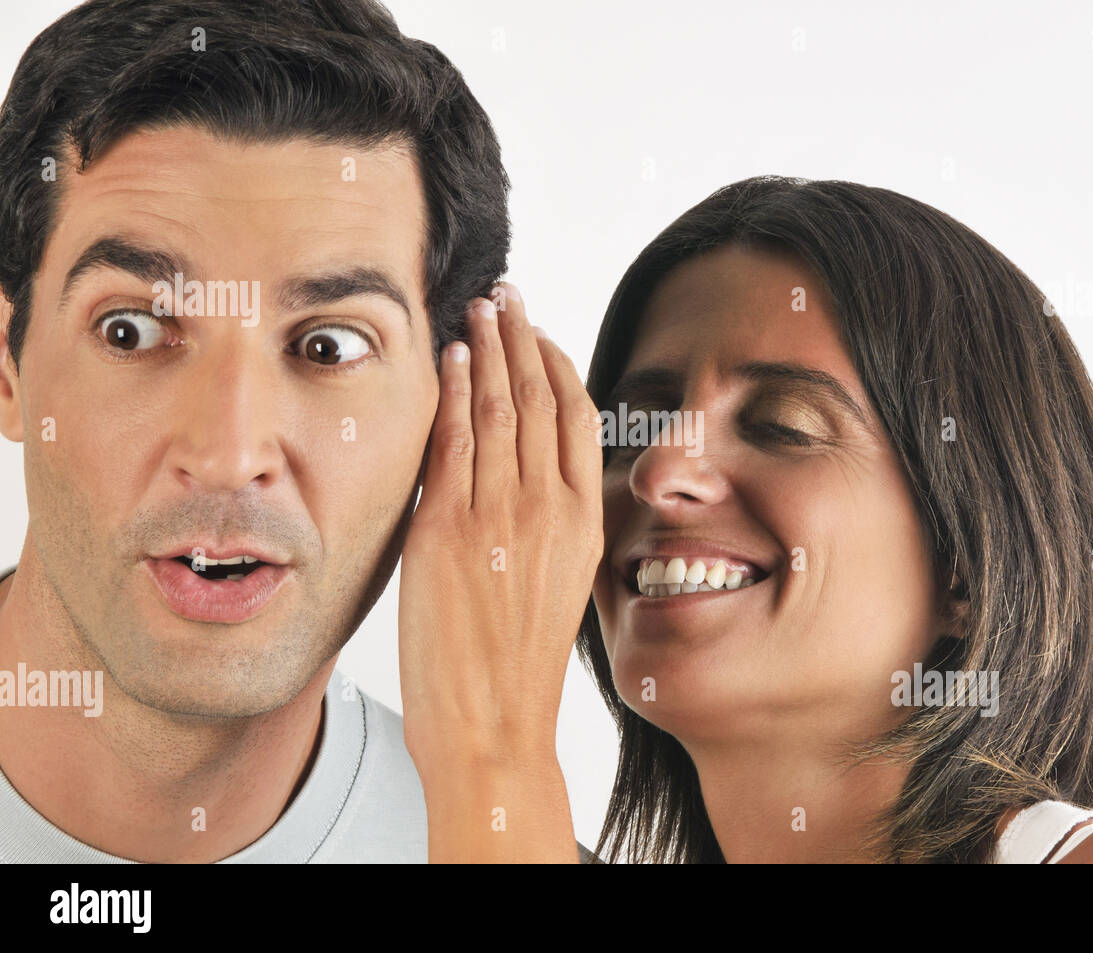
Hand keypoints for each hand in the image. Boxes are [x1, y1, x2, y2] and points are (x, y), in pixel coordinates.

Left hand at [397, 282, 602, 861]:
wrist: (494, 727)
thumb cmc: (520, 666)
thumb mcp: (557, 582)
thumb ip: (545, 521)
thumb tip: (516, 470)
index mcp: (585, 522)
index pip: (577, 418)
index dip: (556, 364)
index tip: (537, 331)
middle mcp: (550, 511)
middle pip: (538, 399)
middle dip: (519, 338)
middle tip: (504, 296)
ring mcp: (500, 518)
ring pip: (498, 409)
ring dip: (486, 351)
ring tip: (477, 311)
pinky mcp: (448, 532)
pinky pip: (454, 443)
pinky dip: (452, 393)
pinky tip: (450, 360)